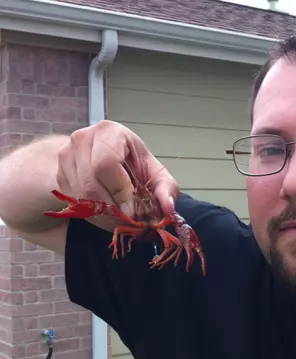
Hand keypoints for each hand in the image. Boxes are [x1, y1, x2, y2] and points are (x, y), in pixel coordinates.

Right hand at [55, 120, 178, 229]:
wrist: (104, 157)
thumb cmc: (134, 164)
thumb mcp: (155, 173)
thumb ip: (166, 190)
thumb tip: (168, 209)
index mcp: (109, 132)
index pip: (106, 164)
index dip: (119, 191)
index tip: (132, 211)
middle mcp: (82, 139)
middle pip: (90, 184)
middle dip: (111, 209)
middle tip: (127, 221)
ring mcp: (65, 155)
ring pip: (79, 196)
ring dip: (102, 215)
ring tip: (119, 219)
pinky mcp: (58, 173)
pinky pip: (73, 201)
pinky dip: (91, 214)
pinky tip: (106, 213)